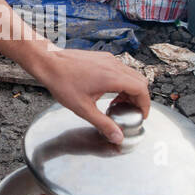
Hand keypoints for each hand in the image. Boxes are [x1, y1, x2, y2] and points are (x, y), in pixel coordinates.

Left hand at [32, 48, 150, 144]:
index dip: (145, 104)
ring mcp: (109, 59)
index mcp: (113, 77)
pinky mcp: (102, 57)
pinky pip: (121, 69)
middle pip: (140, 81)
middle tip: (131, 111)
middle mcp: (114, 65)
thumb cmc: (63, 82)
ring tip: (118, 104)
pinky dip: (122, 81)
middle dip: (139, 98)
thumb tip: (117, 137)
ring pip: (131, 74)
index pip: (141, 89)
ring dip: (130, 89)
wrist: (49, 63)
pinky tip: (108, 92)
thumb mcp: (83, 108)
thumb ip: (103, 124)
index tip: (141, 115)